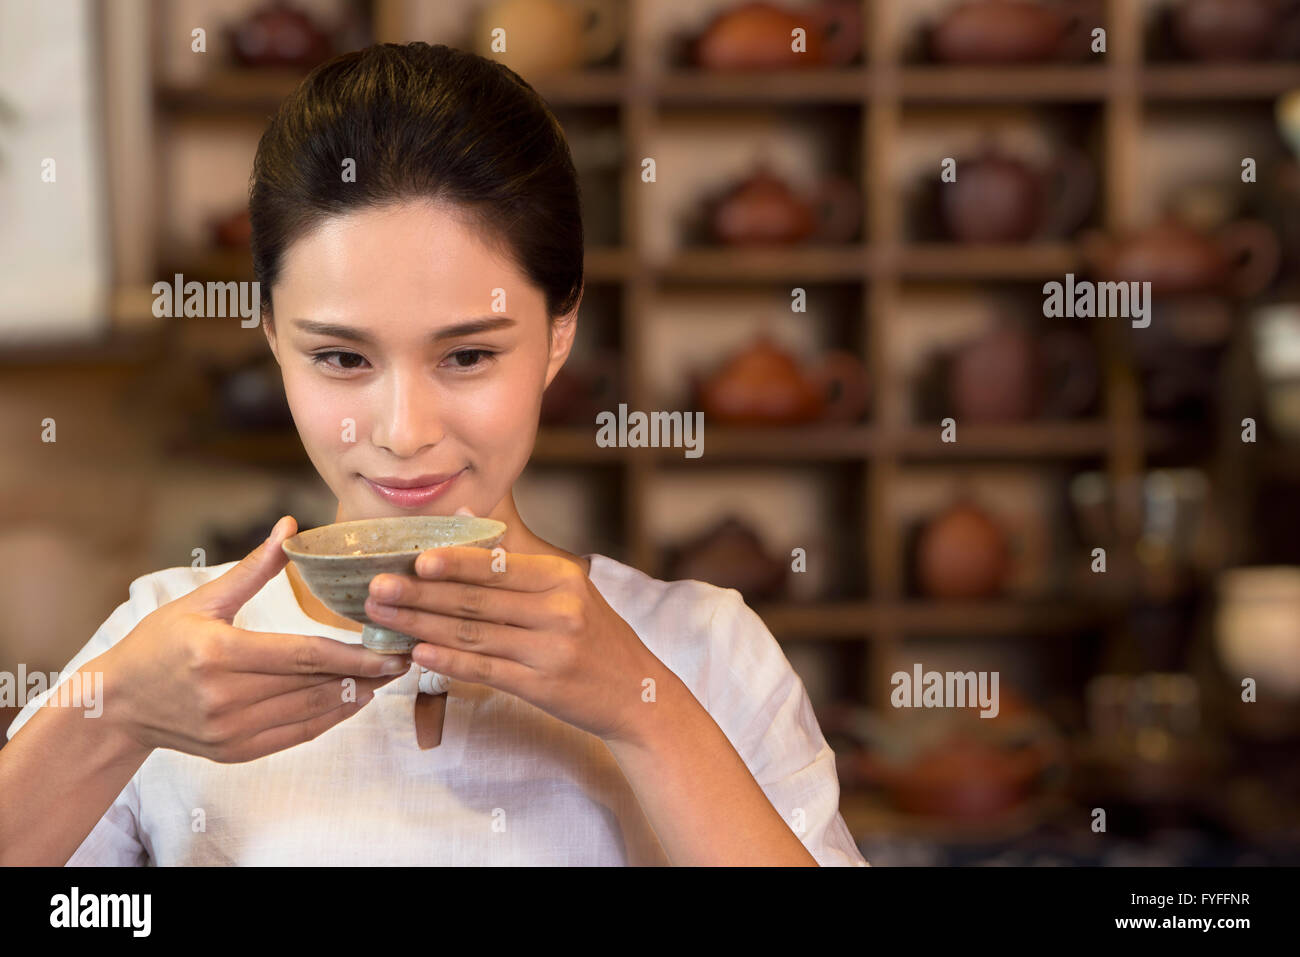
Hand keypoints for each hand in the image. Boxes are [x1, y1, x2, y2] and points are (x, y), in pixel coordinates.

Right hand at [102, 516, 410, 762]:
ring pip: (312, 712)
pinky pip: (297, 734)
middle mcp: (227, 697)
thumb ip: (253, 569)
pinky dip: (330, 717)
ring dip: (356, 695)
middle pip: (315, 685)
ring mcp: (232, 730)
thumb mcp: (201, 600)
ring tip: (388, 676)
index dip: (354, 655)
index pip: (304, 656)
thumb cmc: (158, 644)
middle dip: (367, 673)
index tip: (393, 649)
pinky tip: (355, 699)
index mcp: (220, 654)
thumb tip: (290, 527)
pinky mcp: (236, 752)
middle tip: (406, 657)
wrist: (117, 706)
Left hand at [364, 520, 667, 746]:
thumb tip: (469, 512)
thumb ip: (515, 555)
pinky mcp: (542, 686)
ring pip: (473, 634)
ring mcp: (550, 650)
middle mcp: (559, 610)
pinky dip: (449, 661)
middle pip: (476, 601)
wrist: (634, 693)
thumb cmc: (591, 635)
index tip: (412, 559)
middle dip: (420, 595)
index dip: (453, 563)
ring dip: (421, 626)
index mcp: (561, 578)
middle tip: (376, 589)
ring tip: (382, 619)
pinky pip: (485, 670)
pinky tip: (418, 653)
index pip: (496, 567)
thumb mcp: (567, 587)